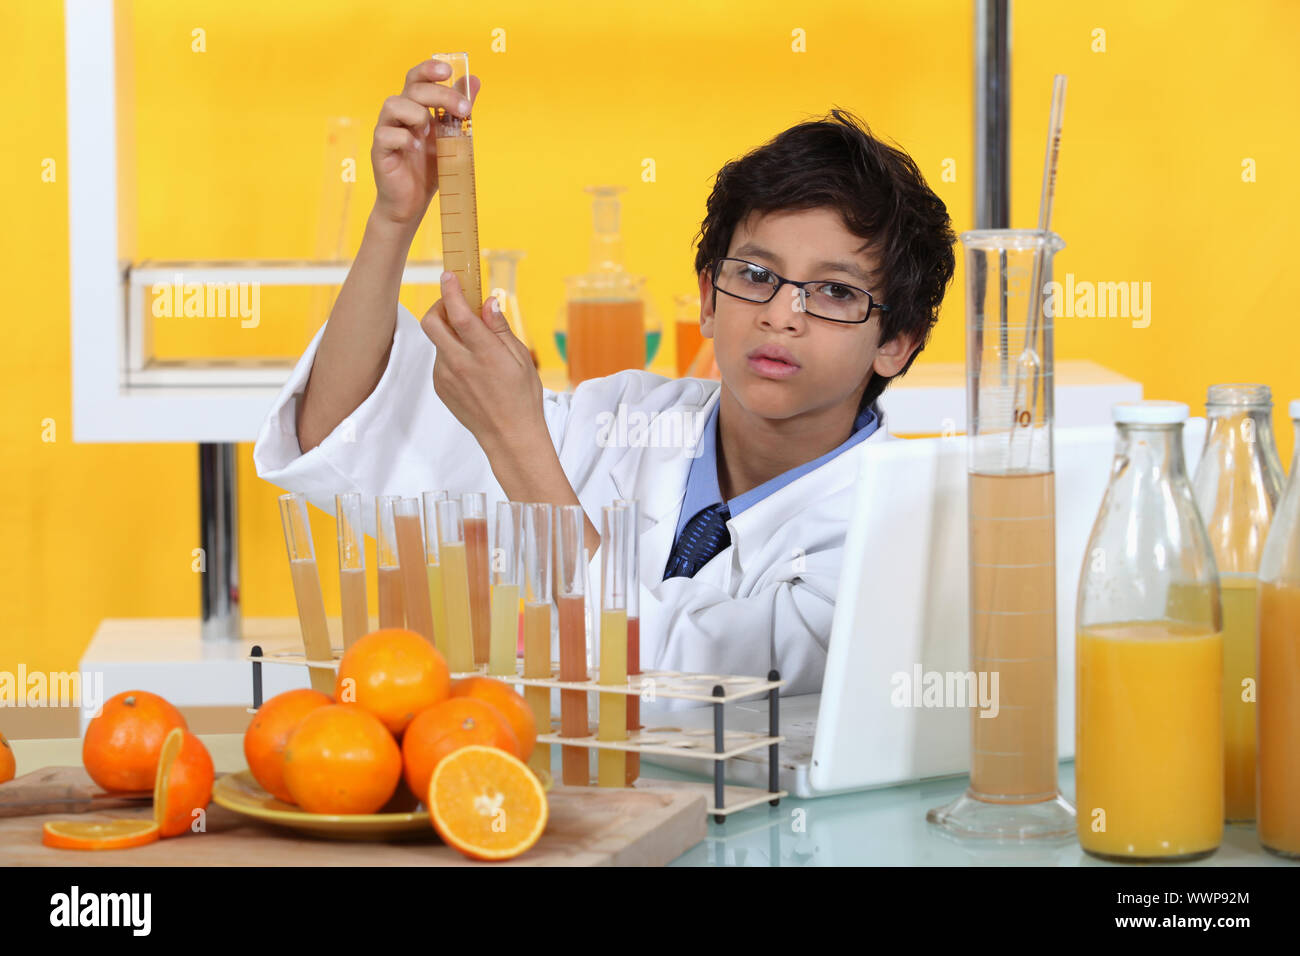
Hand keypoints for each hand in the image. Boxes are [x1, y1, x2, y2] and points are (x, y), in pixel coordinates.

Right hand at [371, 58, 481, 235]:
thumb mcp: (451, 137)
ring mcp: (387, 131)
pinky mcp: (380, 151)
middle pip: (412, 88)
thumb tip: (474, 80)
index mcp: (415, 107)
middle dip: (440, 94)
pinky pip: (386, 135)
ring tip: (430, 132)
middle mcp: (399, 115)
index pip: (417, 77)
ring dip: (417, 113)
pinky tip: (417, 149)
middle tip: (464, 110)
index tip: (448, 69)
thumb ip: (458, 110)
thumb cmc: (429, 168)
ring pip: (393, 104)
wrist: (412, 203)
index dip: (429, 68)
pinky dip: (404, 139)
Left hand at [421, 271, 545, 456]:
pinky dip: (451, 353)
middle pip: (431, 322)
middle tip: (455, 305)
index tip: (449, 275)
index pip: (459, 314)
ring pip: (437, 341)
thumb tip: (488, 302)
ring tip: (475, 346)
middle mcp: (460, 364)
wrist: (510, 437)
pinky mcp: (440, 387)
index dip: (451, 290)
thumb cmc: (522, 398)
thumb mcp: (521, 359)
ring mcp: (446, 377)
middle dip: (439, 306)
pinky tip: (472, 368)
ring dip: (450, 333)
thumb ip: (500, 329)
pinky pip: (440, 360)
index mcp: (485, 354)